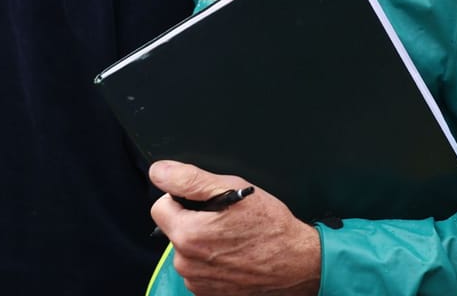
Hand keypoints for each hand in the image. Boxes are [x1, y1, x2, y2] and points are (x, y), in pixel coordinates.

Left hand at [149, 161, 319, 295]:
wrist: (297, 263)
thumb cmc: (270, 226)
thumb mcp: (232, 189)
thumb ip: (189, 179)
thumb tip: (159, 172)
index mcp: (188, 235)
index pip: (160, 206)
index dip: (182, 197)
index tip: (205, 201)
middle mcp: (186, 263)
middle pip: (173, 229)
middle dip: (192, 219)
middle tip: (224, 218)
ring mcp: (197, 282)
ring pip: (186, 250)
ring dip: (201, 240)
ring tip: (232, 237)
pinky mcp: (208, 293)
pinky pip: (198, 269)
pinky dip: (210, 260)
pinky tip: (232, 254)